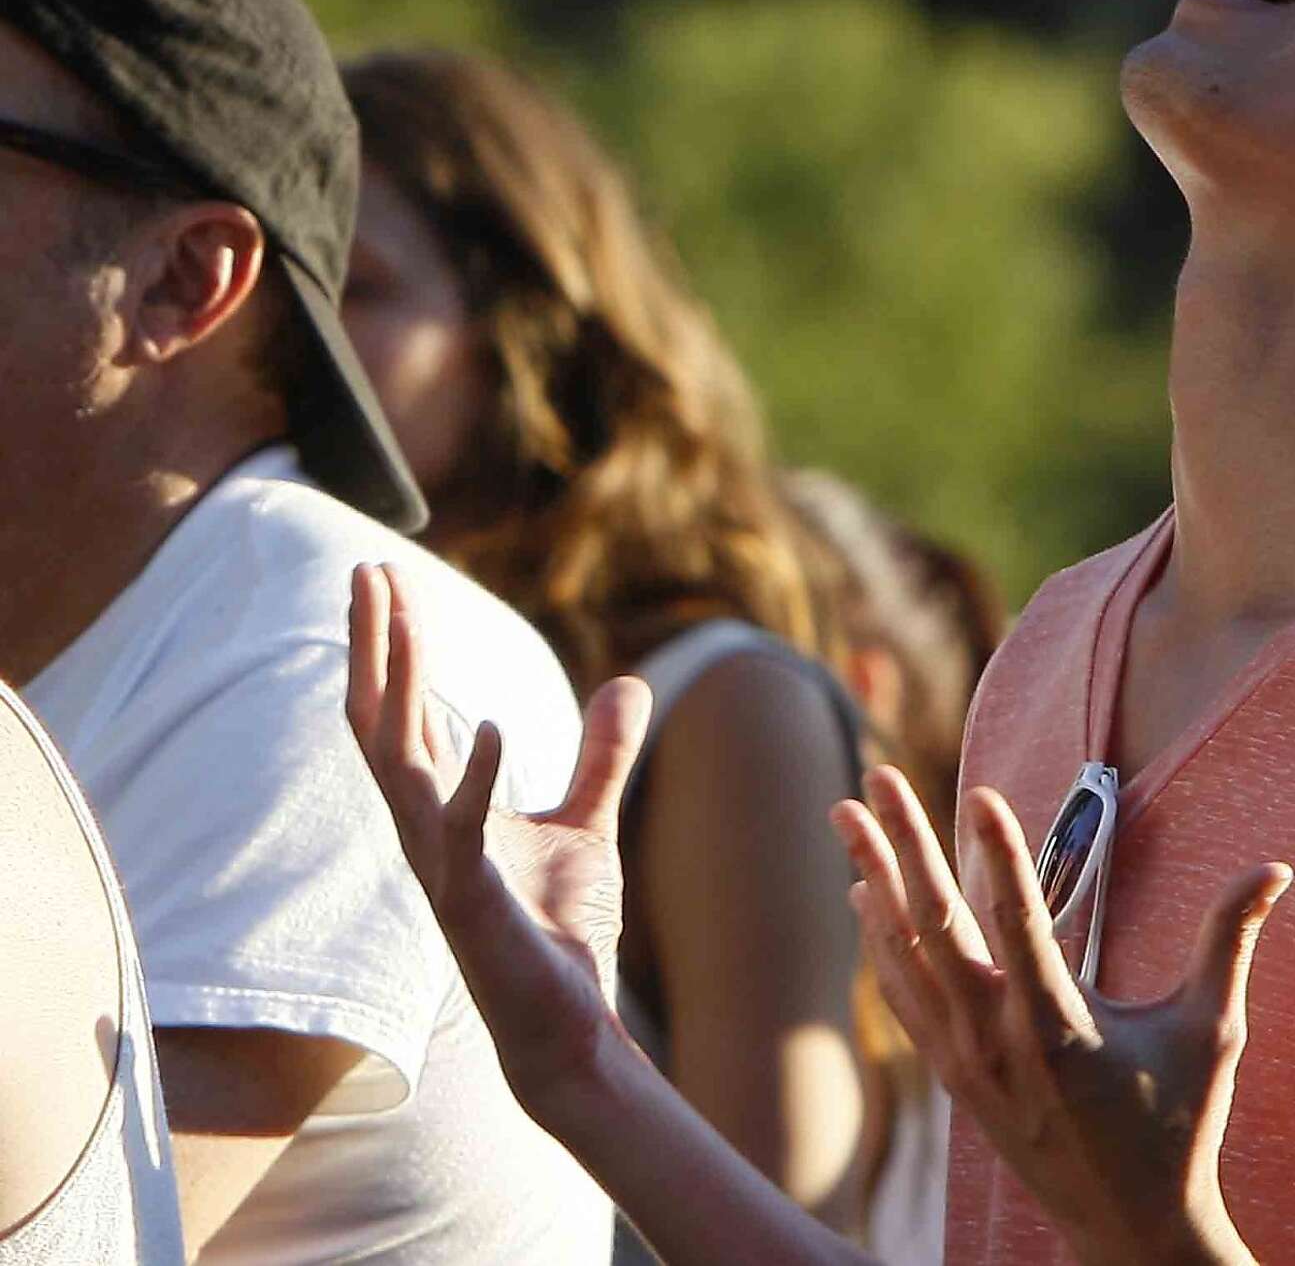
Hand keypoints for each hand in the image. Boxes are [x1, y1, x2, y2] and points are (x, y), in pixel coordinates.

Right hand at [345, 563, 649, 1120]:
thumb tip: (627, 682)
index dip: (393, 647)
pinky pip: (461, 831)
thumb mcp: (588, 824)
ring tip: (403, 613)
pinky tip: (492, 726)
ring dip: (400, 684)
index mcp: (442, 808)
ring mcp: (440, 865)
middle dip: (374, 643)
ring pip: (398, 761)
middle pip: (380, 720)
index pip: (403, 713)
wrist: (568, 1024)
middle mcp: (425, 830)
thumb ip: (600, 756)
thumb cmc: (559, 931)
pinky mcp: (472, 902)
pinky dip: (474, 778)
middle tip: (366, 570)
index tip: (386, 578)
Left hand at [831, 766, 1289, 1265]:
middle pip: (936, 926)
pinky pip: (904, 996)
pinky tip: (866, 896)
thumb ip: (1231, 941)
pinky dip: (881, 942)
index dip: (1001, 855)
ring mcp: (966, 1062)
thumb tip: (1278, 867)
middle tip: (873, 775)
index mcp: (1061, 1030)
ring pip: (906, 956)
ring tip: (846, 814)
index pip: (1021, 924)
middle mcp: (999, 1043)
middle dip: (902, 846)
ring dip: (874, 879)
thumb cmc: (1180, 1127)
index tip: (979, 791)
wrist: (1128, 1229)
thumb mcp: (1213, 1032)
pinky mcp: (954, 1077)